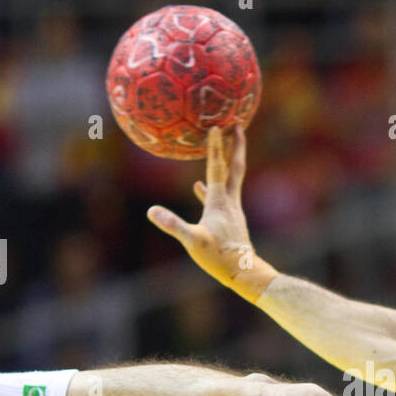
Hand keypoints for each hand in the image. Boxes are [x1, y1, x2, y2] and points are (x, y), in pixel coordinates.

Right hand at [147, 126, 271, 302]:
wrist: (244, 272)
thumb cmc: (220, 258)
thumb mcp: (193, 242)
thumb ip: (173, 225)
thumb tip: (152, 211)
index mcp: (220, 202)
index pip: (218, 168)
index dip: (216, 147)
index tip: (217, 126)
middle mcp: (229, 201)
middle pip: (234, 167)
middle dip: (235, 144)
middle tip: (237, 123)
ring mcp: (231, 210)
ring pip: (229, 179)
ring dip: (225, 162)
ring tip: (221, 147)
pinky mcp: (229, 220)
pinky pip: (219, 197)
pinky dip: (210, 188)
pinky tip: (199, 186)